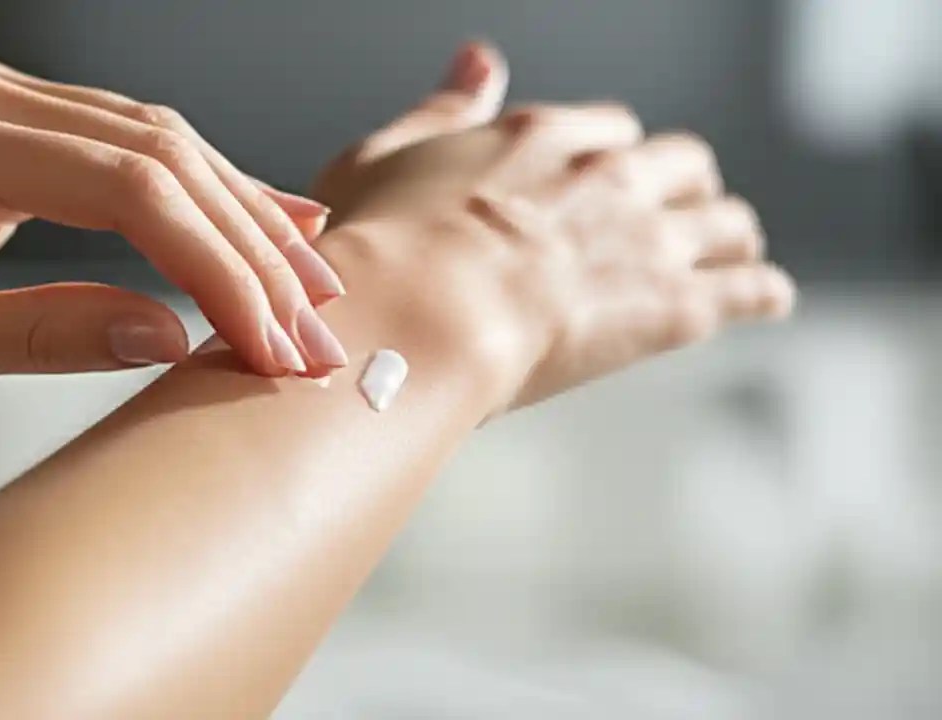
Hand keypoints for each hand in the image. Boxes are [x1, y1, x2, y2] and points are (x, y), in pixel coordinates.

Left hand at [0, 52, 349, 432]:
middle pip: (159, 154)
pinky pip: (132, 151)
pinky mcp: (13, 129)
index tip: (271, 342)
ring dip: (243, 221)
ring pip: (160, 146)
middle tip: (314, 327)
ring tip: (310, 287)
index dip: (215, 266)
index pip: (125, 187)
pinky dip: (204, 195)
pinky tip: (266, 218)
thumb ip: (43, 336)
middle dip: (249, 248)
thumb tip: (172, 336)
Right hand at [312, 43, 794, 414]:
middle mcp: (606, 176)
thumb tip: (480, 60)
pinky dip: (762, 292)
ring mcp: (646, 240)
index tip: (605, 183)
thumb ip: (445, 110)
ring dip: (729, 236)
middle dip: (681, 189)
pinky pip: (750, 289)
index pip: (609, 131)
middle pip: (681, 165)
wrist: (415, 319)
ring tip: (731, 255)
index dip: (612, 159)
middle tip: (674, 217)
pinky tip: (766, 299)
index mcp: (540, 138)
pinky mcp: (672, 306)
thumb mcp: (384, 157)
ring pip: (727, 222)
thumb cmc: (381, 251)